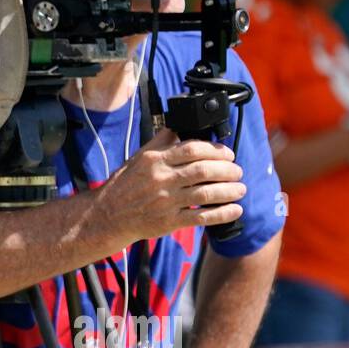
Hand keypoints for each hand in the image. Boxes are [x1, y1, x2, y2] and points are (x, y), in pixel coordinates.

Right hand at [99, 128, 245, 240]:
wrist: (108, 215)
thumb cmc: (124, 185)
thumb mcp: (139, 158)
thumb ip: (160, 142)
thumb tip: (179, 126)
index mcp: (156, 160)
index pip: (193, 149)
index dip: (216, 150)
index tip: (228, 153)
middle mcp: (161, 179)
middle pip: (204, 170)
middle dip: (227, 170)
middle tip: (238, 171)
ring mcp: (166, 201)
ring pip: (206, 193)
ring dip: (229, 191)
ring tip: (240, 189)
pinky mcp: (169, 221)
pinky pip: (201, 217)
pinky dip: (221, 213)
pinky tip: (234, 210)